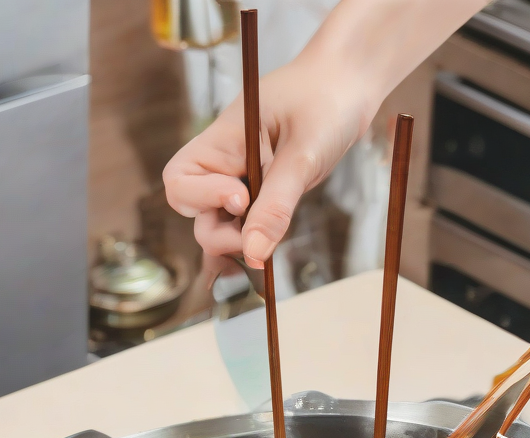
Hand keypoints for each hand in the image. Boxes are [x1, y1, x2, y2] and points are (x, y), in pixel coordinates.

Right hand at [163, 57, 376, 269]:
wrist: (349, 84)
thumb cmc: (325, 101)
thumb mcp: (303, 154)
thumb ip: (276, 205)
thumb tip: (253, 254)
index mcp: (222, 142)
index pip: (180, 181)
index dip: (202, 199)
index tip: (242, 199)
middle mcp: (225, 164)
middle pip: (196, 213)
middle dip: (219, 234)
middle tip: (259, 242)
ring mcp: (243, 181)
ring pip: (219, 225)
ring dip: (236, 245)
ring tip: (267, 253)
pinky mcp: (262, 194)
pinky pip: (245, 226)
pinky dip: (251, 245)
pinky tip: (262, 261)